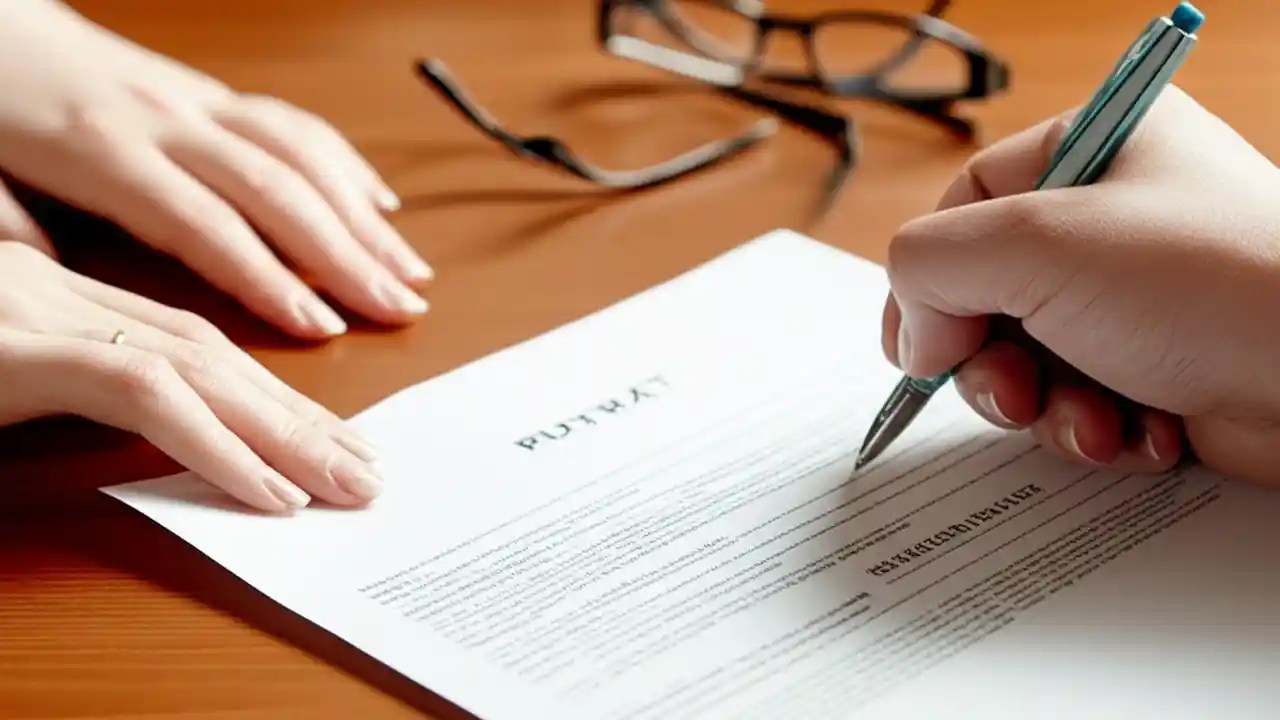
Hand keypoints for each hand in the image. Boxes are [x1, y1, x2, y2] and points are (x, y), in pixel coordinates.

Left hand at [0, 1, 430, 338]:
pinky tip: (379, 204)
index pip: (206, 223)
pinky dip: (346, 167)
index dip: (268, 278)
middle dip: (346, 253)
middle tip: (398, 307)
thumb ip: (13, 226)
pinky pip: (293, 124)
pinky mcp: (210, 95)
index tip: (323, 329)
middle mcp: (165, 119)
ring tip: (410, 271)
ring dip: (364, 217)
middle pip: (276, 189)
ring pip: (299, 155)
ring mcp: (196, 101)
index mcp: (104, 148)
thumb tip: (53, 278)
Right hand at [0, 241, 383, 511]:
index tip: (325, 439)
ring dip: (284, 432)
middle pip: (212, 353)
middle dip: (297, 417)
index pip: (187, 341)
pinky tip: (272, 490)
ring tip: (348, 484)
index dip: (264, 393)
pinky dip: (217, 443)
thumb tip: (121, 404)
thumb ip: (46, 380)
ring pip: (198, 368)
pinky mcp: (14, 350)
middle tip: (366, 468)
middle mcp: (53, 290)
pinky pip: (143, 394)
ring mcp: (35, 310)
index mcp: (47, 296)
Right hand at [881, 85, 1279, 484]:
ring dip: (1047, 408)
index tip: (923, 345)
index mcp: (1095, 150)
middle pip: (989, 295)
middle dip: (993, 362)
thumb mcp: (1035, 244)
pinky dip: (1100, 430)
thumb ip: (932, 266)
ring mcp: (1141, 298)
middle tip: (1013, 391)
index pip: (966, 206)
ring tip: (1094, 421)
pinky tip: (1144, 435)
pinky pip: (1086, 402)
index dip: (930, 279)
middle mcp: (1116, 221)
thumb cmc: (1211, 281)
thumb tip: (916, 336)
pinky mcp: (1165, 367)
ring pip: (1032, 361)